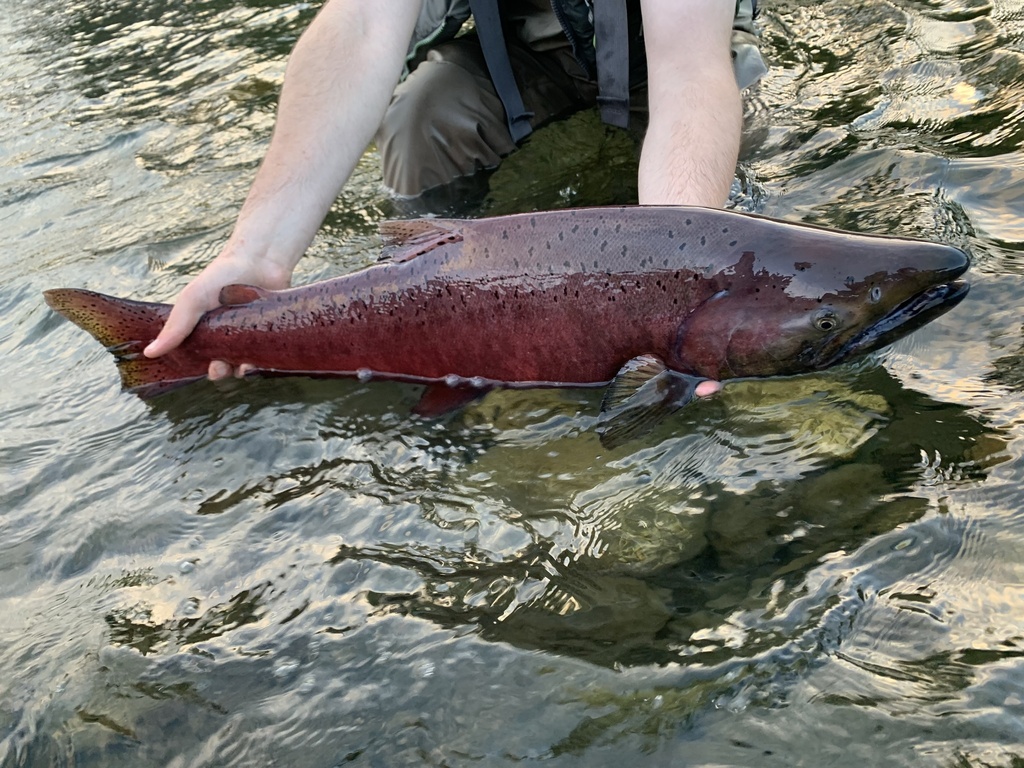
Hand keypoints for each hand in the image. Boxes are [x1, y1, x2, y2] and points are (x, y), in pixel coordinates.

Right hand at [143, 250, 292, 379]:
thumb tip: (149, 353)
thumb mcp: (193, 300)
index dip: (194, 366)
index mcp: (203, 331)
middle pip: (220, 366)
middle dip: (218, 372)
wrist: (259, 262)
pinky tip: (258, 363)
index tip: (195, 367)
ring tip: (242, 367)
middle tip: (218, 368)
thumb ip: (175, 327)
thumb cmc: (221, 277)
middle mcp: (224, 337)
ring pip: (242, 365)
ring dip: (240, 372)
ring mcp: (247, 338)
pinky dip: (261, 364)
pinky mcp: (267, 337)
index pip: (196, 357)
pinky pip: (264, 358)